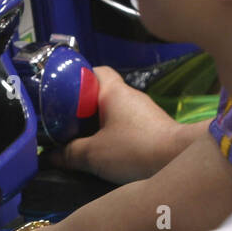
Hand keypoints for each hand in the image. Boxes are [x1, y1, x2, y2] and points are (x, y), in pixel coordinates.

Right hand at [48, 66, 185, 183]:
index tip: (63, 93)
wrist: (180, 160)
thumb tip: (51, 156)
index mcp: (114, 92)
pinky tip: (107, 150)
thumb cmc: (135, 149)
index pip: (94, 70)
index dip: (77, 78)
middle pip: (101, 92)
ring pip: (115, 110)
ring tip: (83, 138)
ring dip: (99, 122)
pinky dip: (115, 134)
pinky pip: (128, 125)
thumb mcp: (93, 154)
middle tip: (67, 121)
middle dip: (83, 106)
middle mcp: (131, 96)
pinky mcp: (154, 128)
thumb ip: (68, 153)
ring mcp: (145, 112)